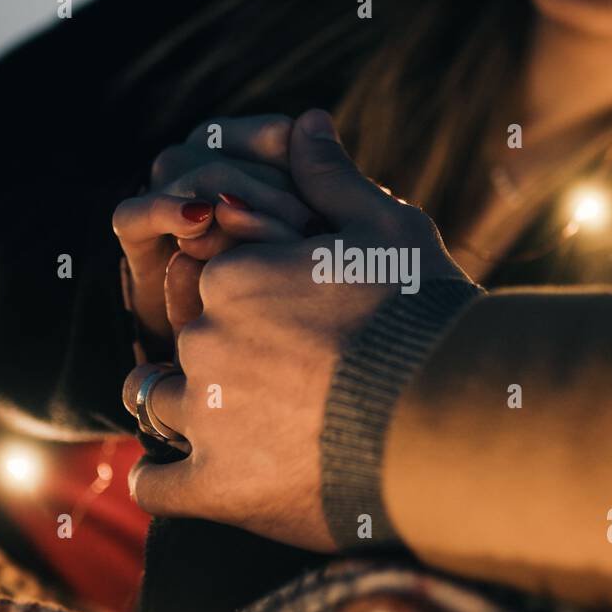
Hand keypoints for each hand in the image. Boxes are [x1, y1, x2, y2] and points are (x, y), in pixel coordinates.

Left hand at [122, 109, 467, 550]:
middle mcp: (205, 341)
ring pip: (159, 407)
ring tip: (233, 427)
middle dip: (217, 356)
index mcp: (233, 276)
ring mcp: (206, 417)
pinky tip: (187, 479)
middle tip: (274, 381)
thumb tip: (305, 123)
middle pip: (188, 344)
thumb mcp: (388, 230)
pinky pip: (157, 486)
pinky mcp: (218, 488)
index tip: (284, 326)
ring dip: (184, 413)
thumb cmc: (426, 315)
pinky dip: (167, 481)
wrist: (455, 419)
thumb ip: (332, 179)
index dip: (246, 303)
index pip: (211, 285)